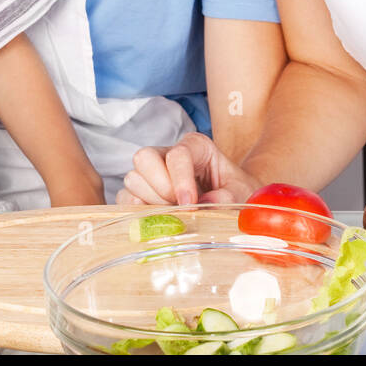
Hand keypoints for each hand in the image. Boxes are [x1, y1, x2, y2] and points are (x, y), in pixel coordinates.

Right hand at [116, 133, 260, 206]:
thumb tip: (206, 204)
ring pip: (133, 179)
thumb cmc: (235, 191)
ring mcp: (151, 172)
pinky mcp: (140, 192)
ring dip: (151, 202)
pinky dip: (137, 211)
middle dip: (161, 188)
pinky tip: (158, 219)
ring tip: (173, 214)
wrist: (231, 201)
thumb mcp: (241, 192)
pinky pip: (124, 198)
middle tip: (179, 206)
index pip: (178, 154)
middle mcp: (168, 154)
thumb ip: (228, 196)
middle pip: (145, 158)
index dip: (181, 180)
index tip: (190, 204)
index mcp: (195, 146)